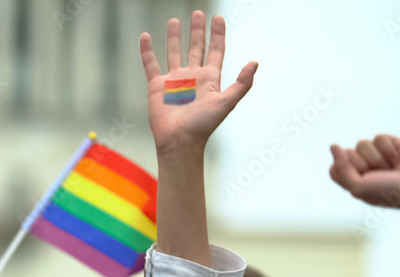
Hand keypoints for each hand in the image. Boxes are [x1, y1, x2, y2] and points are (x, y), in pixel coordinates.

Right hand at [140, 11, 256, 155]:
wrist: (179, 140)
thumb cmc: (203, 125)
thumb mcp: (227, 102)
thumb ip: (242, 83)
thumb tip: (255, 62)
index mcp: (209, 79)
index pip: (216, 50)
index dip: (218, 34)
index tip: (218, 18)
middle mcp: (192, 77)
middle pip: (196, 47)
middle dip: (198, 31)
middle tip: (198, 13)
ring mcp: (174, 80)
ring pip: (174, 52)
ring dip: (174, 37)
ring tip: (174, 21)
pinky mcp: (157, 85)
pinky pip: (150, 64)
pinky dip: (147, 50)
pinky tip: (145, 36)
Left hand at [330, 134, 399, 247]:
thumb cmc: (388, 192)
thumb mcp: (357, 188)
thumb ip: (340, 169)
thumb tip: (333, 145)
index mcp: (351, 179)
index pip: (334, 168)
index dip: (346, 172)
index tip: (362, 181)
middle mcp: (362, 165)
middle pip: (347, 154)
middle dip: (363, 165)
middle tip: (379, 176)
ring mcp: (376, 154)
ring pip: (362, 144)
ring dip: (377, 159)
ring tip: (390, 168)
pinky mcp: (391, 143)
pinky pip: (379, 138)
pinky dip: (388, 150)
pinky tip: (398, 159)